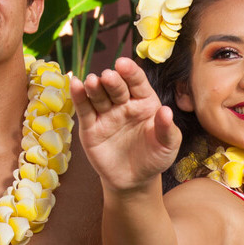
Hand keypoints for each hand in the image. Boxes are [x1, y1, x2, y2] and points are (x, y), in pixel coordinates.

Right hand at [72, 56, 181, 191]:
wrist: (134, 180)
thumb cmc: (154, 158)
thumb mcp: (167, 146)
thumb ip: (167, 129)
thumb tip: (167, 112)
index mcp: (145, 102)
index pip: (138, 83)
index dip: (131, 73)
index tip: (124, 64)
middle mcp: (124, 104)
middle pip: (116, 87)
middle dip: (112, 81)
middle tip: (108, 77)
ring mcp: (106, 113)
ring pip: (98, 95)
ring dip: (94, 86)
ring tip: (92, 81)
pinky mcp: (90, 126)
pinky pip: (84, 109)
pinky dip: (79, 96)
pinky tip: (76, 84)